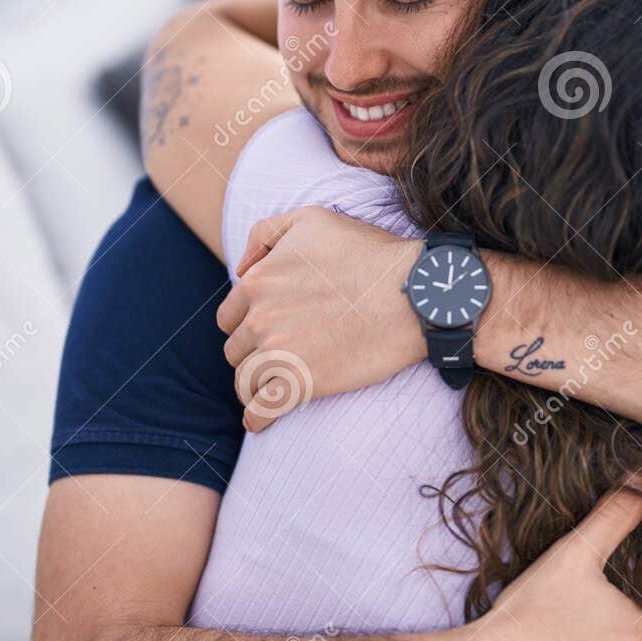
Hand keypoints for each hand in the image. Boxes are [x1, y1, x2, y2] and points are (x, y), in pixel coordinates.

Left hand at [219, 207, 424, 431]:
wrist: (411, 295)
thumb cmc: (368, 253)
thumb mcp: (312, 219)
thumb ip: (265, 233)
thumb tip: (240, 267)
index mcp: (258, 280)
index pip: (230, 315)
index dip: (246, 322)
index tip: (266, 329)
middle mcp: (261, 318)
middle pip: (235, 349)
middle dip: (251, 352)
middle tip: (276, 355)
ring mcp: (278, 353)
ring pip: (245, 380)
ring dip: (253, 385)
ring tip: (268, 389)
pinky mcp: (301, 384)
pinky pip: (262, 410)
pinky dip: (257, 418)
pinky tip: (260, 421)